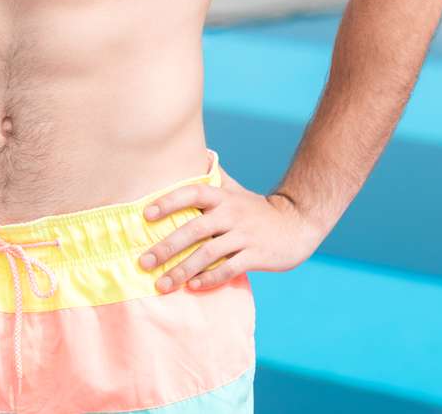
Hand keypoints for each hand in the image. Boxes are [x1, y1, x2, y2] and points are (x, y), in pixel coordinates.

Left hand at [136, 163, 323, 292]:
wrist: (297, 224)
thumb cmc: (257, 209)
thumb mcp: (236, 190)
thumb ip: (213, 177)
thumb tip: (196, 154)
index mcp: (223, 197)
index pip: (192, 193)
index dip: (169, 201)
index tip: (146, 215)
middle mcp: (231, 214)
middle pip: (194, 229)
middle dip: (166, 247)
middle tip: (143, 262)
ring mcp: (244, 236)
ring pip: (208, 254)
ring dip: (182, 270)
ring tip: (162, 284)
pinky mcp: (256, 256)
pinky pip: (229, 269)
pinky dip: (209, 279)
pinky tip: (192, 287)